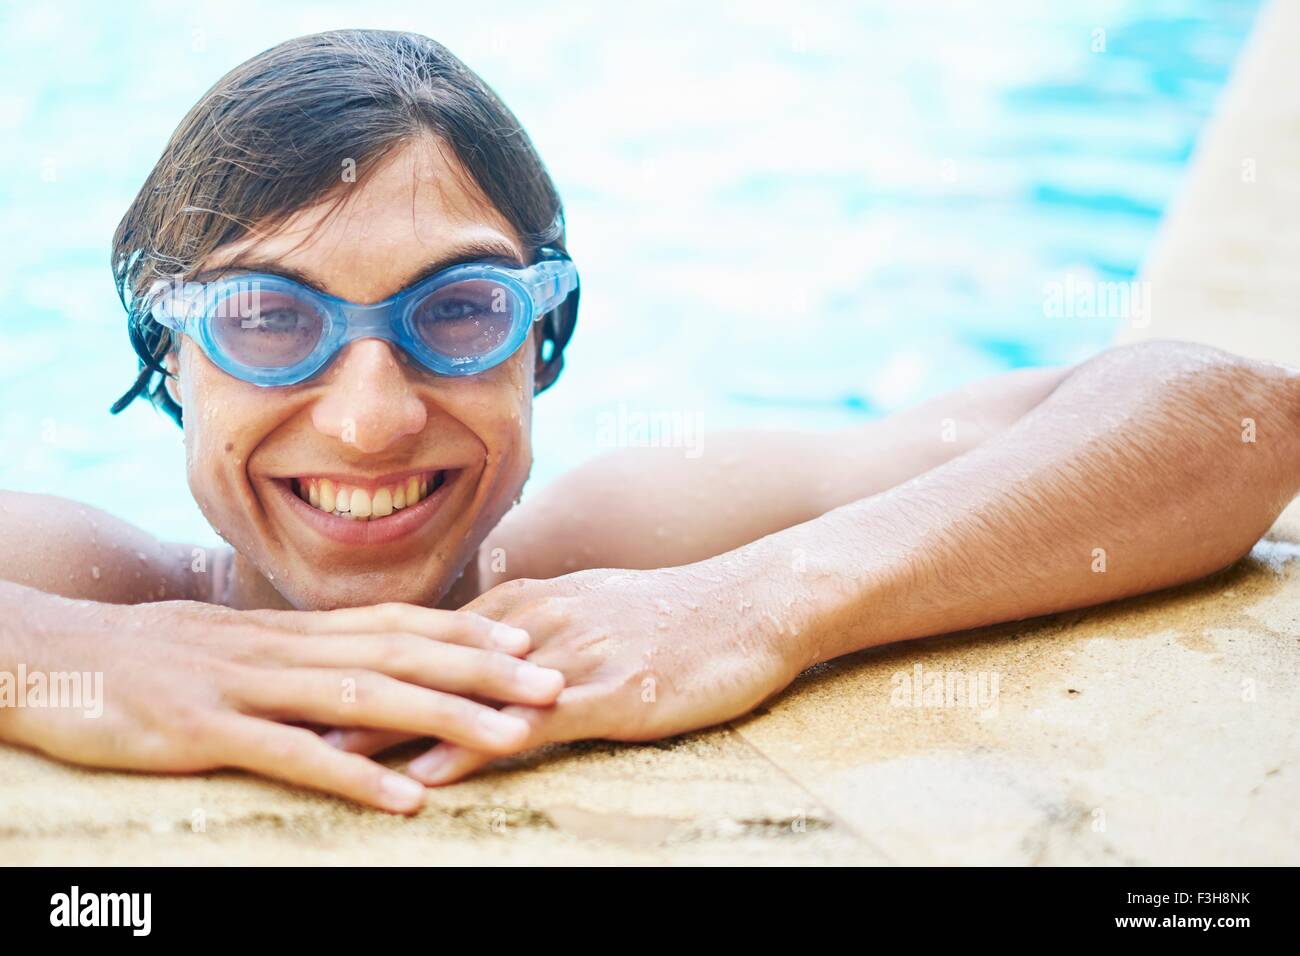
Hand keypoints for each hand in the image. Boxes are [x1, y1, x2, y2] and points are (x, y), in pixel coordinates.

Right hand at [0, 596, 563, 811]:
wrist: (53, 656)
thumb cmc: (147, 659)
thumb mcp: (232, 647)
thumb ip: (294, 656)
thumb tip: (352, 664)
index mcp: (290, 630)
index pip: (397, 622)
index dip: (467, 630)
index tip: (529, 640)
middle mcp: (283, 648)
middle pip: (401, 652)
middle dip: (483, 671)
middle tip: (552, 685)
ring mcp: (247, 686)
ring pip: (364, 697)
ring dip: (443, 719)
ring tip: (508, 741)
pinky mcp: (208, 729)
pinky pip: (294, 754)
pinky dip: (356, 775)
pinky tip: (407, 800)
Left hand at [336, 565, 805, 783]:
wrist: (753, 602)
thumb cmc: (679, 613)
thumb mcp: (599, 607)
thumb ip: (541, 628)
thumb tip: (493, 652)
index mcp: (530, 603)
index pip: (428, 634)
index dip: (361, 659)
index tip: (301, 679)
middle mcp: (536, 623)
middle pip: (425, 660)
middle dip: (351, 690)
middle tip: (279, 714)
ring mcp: (568, 656)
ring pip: (462, 693)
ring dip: (390, 726)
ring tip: (323, 754)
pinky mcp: (605, 692)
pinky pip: (524, 725)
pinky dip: (469, 750)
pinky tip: (427, 775)